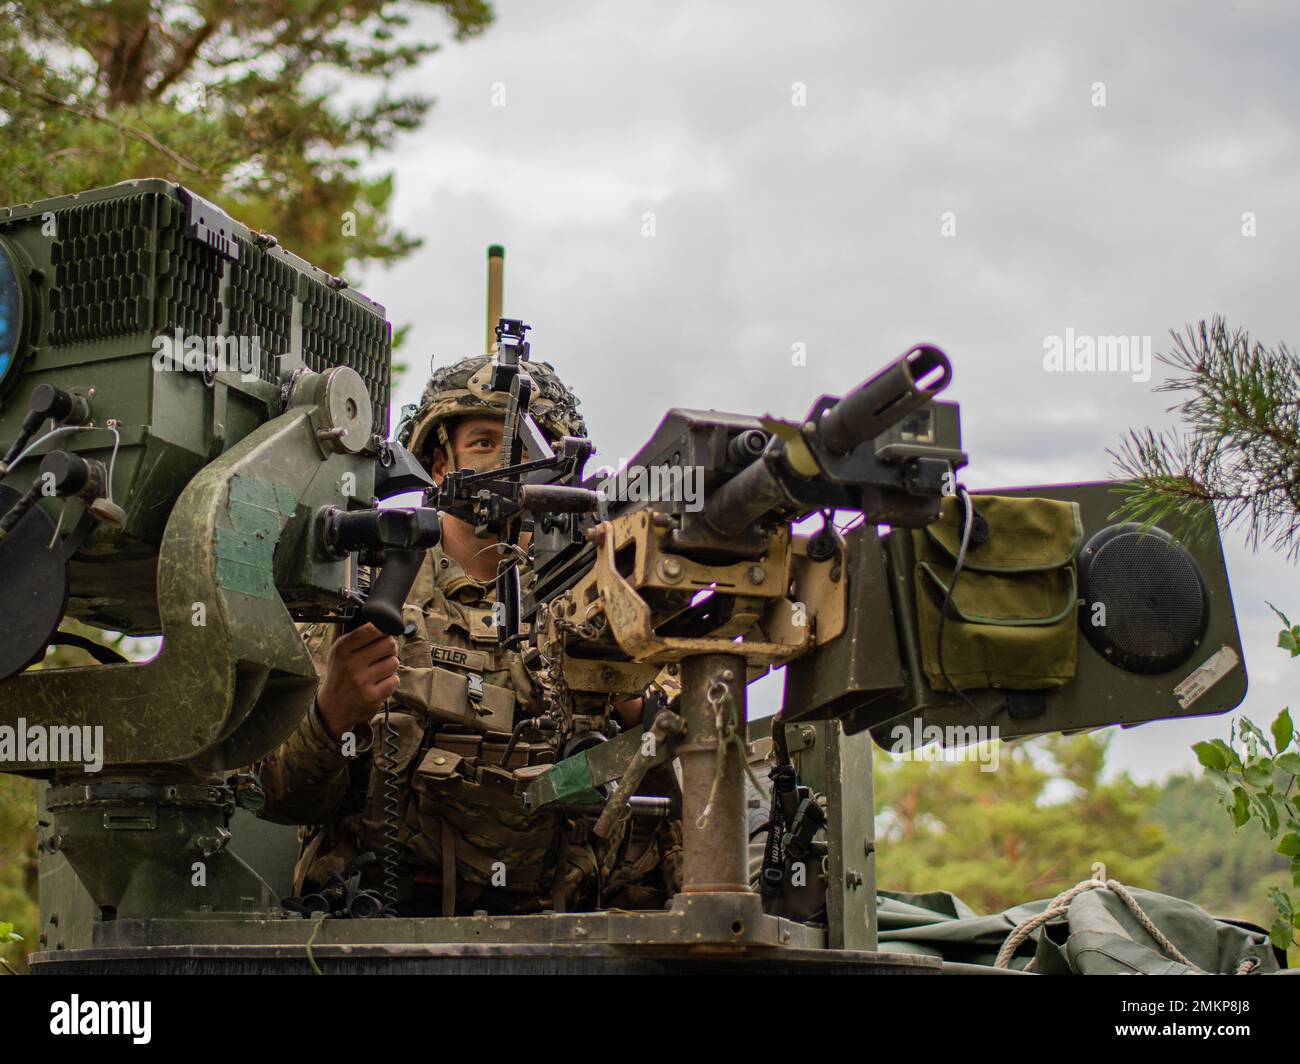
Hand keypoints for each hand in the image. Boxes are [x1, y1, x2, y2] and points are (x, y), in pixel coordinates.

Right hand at [316, 623, 399, 740]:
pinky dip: (391, 681)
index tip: (385, 630)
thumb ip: (348, 630)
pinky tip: (379, 683)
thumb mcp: (337, 651)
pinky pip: (395, 680)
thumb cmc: (340, 674)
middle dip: (390, 647)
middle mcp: (351, 664)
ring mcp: (362, 681)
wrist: (334, 707)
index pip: (372, 629)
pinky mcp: (372, 696)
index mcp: (343, 648)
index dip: (384, 628)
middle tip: (384, 652)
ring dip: (390, 665)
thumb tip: (359, 608)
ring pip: (394, 662)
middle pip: (389, 644)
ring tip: (379, 669)